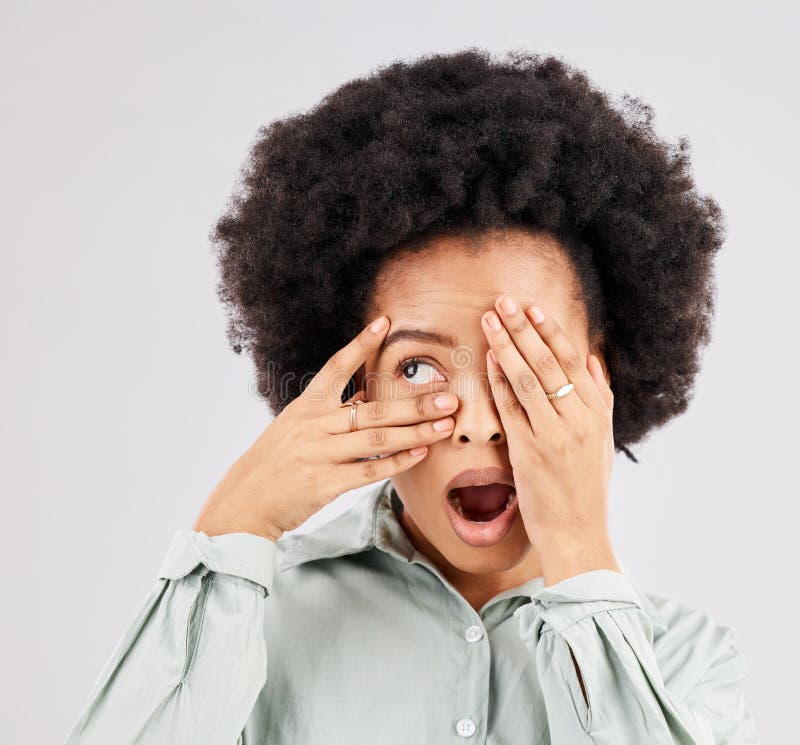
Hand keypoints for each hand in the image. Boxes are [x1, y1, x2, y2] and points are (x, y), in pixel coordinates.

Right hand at [193, 315, 458, 541]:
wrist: (244, 503)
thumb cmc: (272, 463)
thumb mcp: (294, 428)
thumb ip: (329, 412)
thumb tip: (363, 395)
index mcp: (306, 407)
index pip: (337, 367)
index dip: (361, 344)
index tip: (386, 323)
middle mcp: (314, 425)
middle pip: (373, 409)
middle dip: (415, 403)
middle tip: (449, 397)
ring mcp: (320, 454)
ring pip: (377, 439)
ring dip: (415, 432)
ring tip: (445, 424)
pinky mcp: (325, 483)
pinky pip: (369, 471)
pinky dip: (397, 462)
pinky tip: (420, 454)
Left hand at [480, 294, 619, 584]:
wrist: (578, 532)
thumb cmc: (587, 487)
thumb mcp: (603, 440)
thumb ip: (601, 398)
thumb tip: (593, 359)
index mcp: (598, 413)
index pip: (573, 360)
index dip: (551, 331)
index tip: (533, 307)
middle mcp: (580, 419)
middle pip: (549, 362)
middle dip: (524, 328)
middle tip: (504, 301)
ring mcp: (554, 435)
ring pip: (528, 379)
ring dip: (506, 346)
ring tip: (490, 320)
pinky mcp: (530, 451)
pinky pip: (511, 408)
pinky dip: (499, 381)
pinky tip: (488, 359)